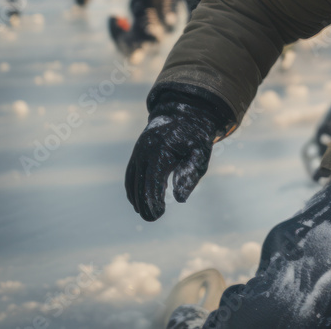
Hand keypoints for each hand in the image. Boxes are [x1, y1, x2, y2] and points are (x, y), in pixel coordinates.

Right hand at [125, 100, 225, 220]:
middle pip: (139, 183)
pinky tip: (138, 200)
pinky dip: (132, 187)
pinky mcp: (137, 151)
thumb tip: (180, 199)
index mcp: (160, 152)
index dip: (152, 200)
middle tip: (153, 219)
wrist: (184, 113)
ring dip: (136, 198)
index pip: (152, 182)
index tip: (159, 214)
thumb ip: (190, 175)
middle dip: (144, 203)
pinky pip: (130, 173)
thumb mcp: (199, 153)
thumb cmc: (195, 136)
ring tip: (146, 213)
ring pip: (132, 179)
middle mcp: (144, 151)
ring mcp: (138, 151)